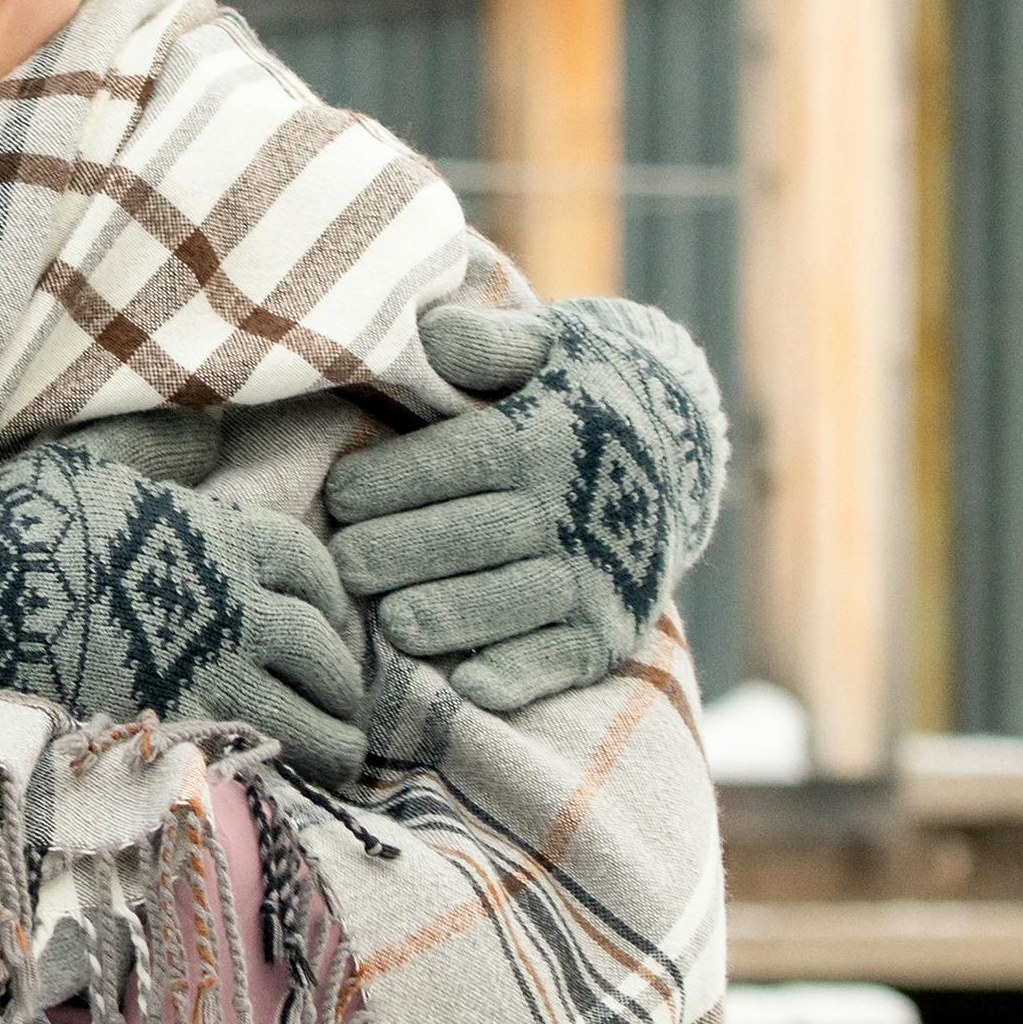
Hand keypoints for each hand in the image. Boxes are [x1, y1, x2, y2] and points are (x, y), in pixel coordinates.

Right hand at [0, 448, 368, 781]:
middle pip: (327, 651)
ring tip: (335, 757)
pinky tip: (283, 786)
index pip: (311, 565)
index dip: (326, 594)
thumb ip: (163, 454)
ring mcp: (211, 683)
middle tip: (338, 697)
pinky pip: (259, 766)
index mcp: (222, 539)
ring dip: (334, 740)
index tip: (324, 615)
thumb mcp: (94, 467)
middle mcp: (235, 613)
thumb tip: (211, 437)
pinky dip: (283, 777)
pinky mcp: (178, 742)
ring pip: (313, 723)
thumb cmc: (18, 532)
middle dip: (341, 678)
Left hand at [321, 292, 727, 710]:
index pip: (463, 459)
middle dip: (404, 551)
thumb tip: (435, 336)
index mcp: (553, 433)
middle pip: (478, 534)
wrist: (682, 445)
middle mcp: (577, 507)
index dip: (395, 480)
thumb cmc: (582, 388)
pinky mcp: (615, 627)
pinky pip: (565, 658)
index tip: (340, 495)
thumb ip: (491, 343)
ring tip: (393, 621)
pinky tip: (471, 686)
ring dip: (452, 614)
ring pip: (514, 600)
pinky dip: (521, 676)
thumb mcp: (548, 346)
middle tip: (346, 564)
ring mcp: (599, 573)